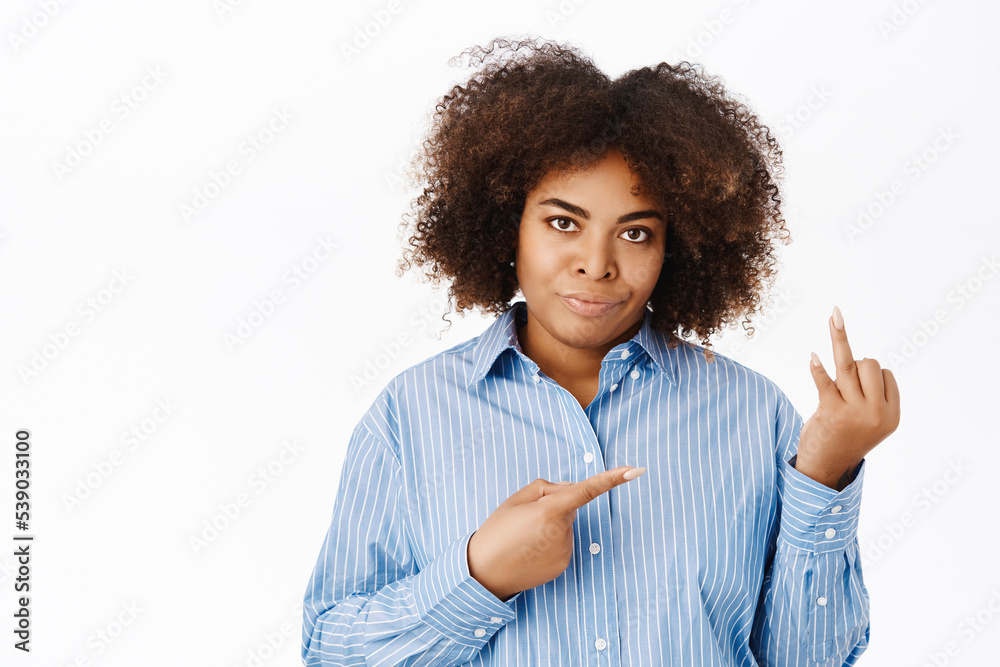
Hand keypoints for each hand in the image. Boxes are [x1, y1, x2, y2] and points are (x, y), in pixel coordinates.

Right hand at [467, 466, 645, 601]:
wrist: (484, 572)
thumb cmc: (497, 530)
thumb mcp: (516, 499)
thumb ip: (547, 488)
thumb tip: (571, 490)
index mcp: (549, 510)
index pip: (587, 490)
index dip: (613, 479)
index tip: (636, 470)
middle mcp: (562, 531)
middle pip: (570, 507)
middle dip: (555, 505)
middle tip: (525, 519)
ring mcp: (565, 551)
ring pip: (566, 526)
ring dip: (552, 525)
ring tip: (525, 537)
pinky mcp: (564, 565)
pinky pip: (563, 544)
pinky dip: (551, 543)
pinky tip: (531, 550)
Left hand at [797, 306, 900, 490]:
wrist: (825, 467)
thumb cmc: (845, 437)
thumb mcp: (869, 420)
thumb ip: (871, 395)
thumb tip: (857, 359)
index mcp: (892, 415)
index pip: (886, 375)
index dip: (871, 375)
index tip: (859, 391)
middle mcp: (876, 413)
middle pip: (869, 365)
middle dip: (856, 363)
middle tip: (844, 385)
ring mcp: (854, 412)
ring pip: (850, 365)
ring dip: (840, 341)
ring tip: (835, 315)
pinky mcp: (830, 411)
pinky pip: (825, 380)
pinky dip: (817, 367)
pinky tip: (813, 357)